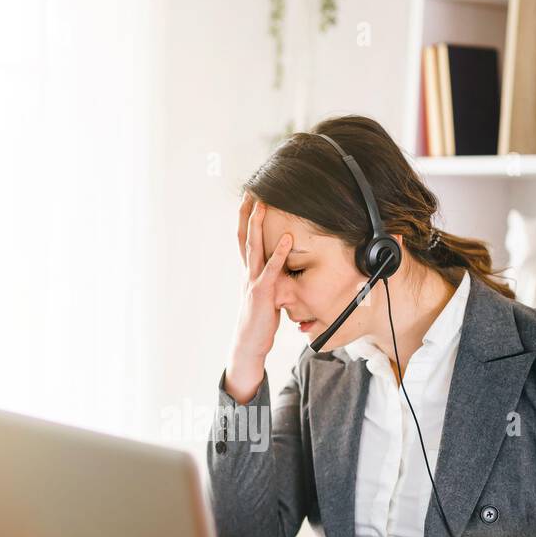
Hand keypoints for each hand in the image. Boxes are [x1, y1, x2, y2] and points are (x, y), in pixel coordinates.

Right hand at [224, 193, 291, 403]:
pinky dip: (281, 253)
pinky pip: (272, 270)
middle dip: (248, 214)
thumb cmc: (260, 323)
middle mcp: (248, 273)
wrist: (248, 345)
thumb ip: (273, 281)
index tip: (249, 199)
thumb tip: (283, 270)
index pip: (246, 240)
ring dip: (258, 225)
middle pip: (246, 237)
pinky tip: (289, 239)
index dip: (247, 219)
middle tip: (250, 191)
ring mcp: (253, 282)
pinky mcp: (262, 294)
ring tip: (263, 205)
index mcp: (249, 273)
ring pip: (254, 248)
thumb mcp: (267, 297)